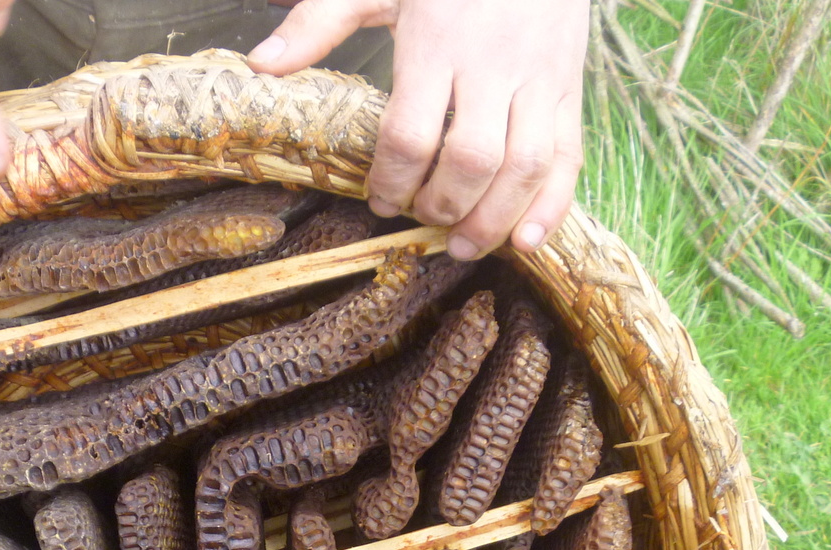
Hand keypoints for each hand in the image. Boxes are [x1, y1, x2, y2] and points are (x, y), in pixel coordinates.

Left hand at [246, 0, 588, 258]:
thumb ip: (320, 21)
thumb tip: (261, 66)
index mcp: (437, 42)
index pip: (411, 134)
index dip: (392, 181)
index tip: (379, 201)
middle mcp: (493, 64)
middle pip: (470, 160)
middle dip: (442, 205)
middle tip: (420, 220)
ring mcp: (540, 79)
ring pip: (525, 167)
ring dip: (493, 219)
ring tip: (462, 247)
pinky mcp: (569, 89)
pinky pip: (568, 157)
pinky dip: (552, 206)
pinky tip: (525, 240)